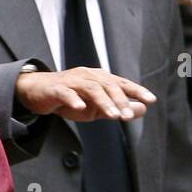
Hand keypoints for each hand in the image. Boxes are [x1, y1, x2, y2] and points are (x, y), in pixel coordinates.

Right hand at [16, 68, 154, 122]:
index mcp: (100, 79)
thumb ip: (118, 107)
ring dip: (104, 102)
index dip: (136, 90)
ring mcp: (72, 81)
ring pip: (91, 88)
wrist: (40, 93)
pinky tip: (81, 108)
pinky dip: (74, 99)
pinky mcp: (56, 88)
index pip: (121, 83)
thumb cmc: (71, 98)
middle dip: (120, 100)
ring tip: (113, 116)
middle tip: (129, 116)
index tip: (151, 99)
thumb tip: (142, 109)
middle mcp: (88, 76)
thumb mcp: (97, 107)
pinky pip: (66, 92)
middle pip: (108, 85)